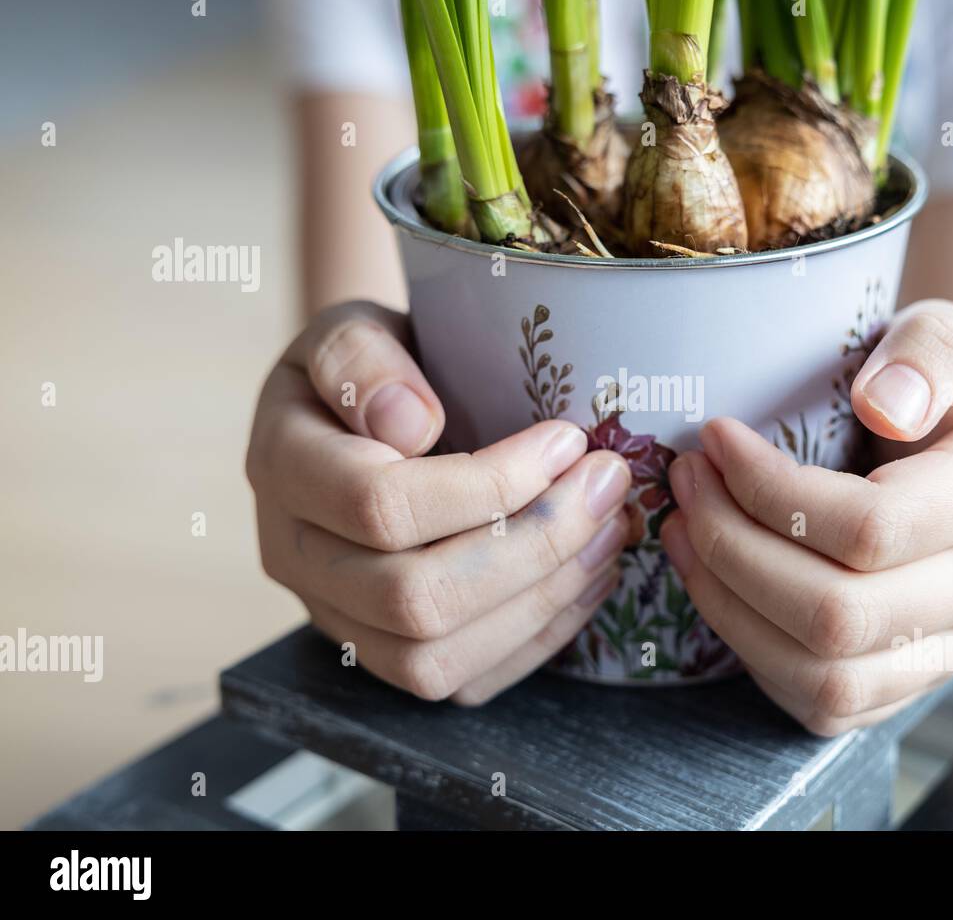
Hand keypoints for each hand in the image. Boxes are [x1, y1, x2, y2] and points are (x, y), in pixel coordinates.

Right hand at [245, 301, 631, 703]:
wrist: (368, 408)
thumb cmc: (374, 365)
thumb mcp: (356, 328)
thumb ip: (362, 358)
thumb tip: (410, 426)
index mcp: (282, 468)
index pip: (380, 505)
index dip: (490, 483)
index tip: (568, 439)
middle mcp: (296, 558)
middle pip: (413, 598)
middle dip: (534, 546)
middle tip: (608, 485)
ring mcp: (338, 618)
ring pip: (435, 660)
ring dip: (545, 598)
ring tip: (612, 530)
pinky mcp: (386, 653)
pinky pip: (462, 682)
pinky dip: (540, 636)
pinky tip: (592, 575)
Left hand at [660, 300, 952, 734]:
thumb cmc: (938, 381)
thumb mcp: (946, 331)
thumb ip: (929, 350)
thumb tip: (884, 406)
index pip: (875, 527)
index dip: (772, 490)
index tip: (715, 437)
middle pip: (840, 616)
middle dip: (734, 550)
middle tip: (685, 485)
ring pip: (829, 679)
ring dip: (730, 609)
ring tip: (682, 533)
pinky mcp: (914, 680)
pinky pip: (826, 705)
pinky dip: (753, 651)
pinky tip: (715, 583)